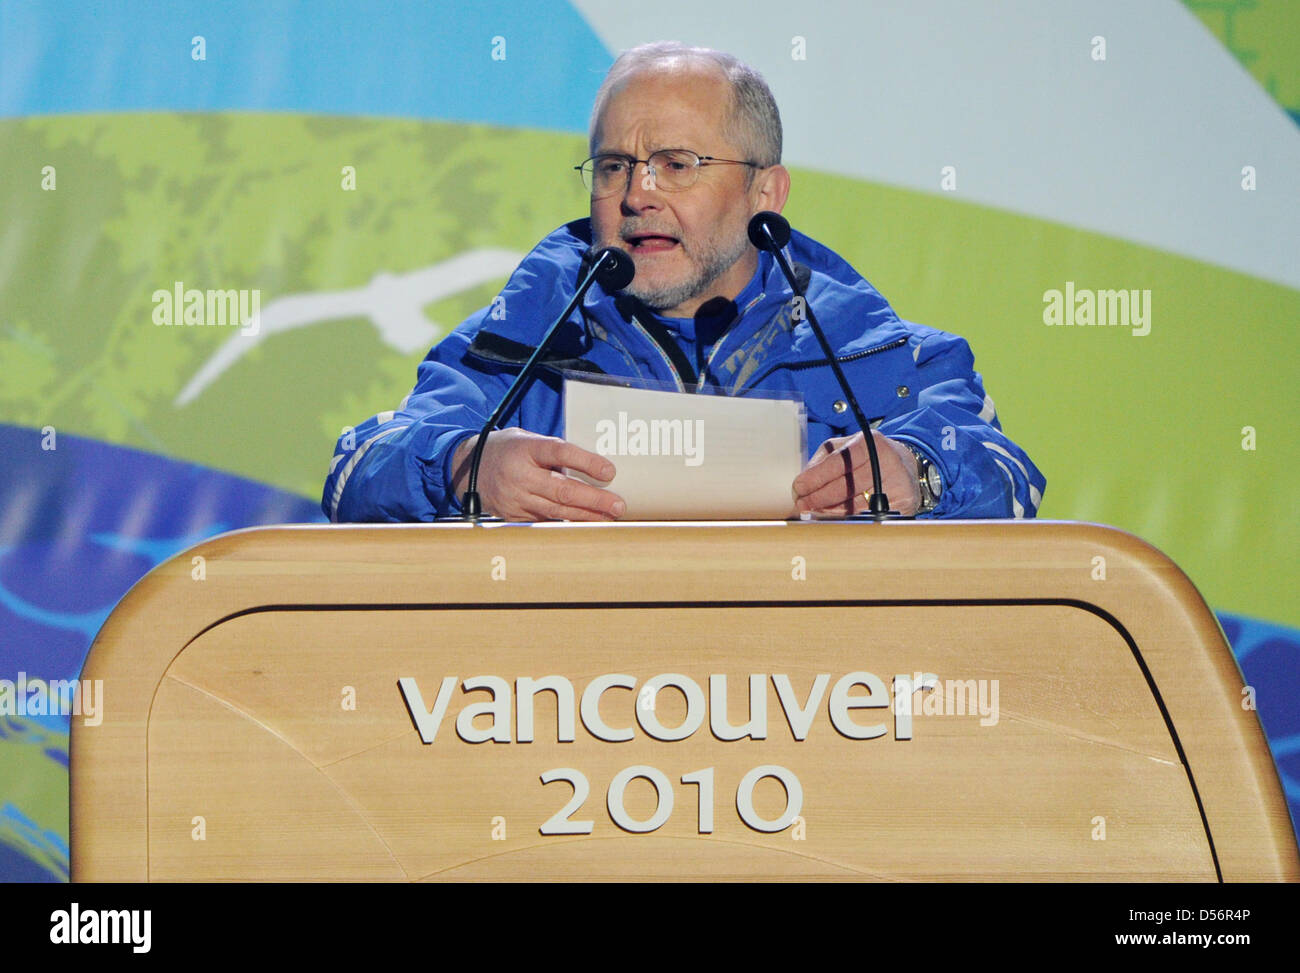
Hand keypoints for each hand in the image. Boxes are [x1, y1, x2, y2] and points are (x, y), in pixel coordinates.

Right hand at [450, 427, 625, 520]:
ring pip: (557, 510)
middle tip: (618, 505)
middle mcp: (520, 475)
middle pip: (562, 489)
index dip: (586, 462)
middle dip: (594, 499)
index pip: (559, 452)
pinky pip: (546, 521)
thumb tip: (593, 465)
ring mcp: (515, 498)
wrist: (467, 468)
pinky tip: (588, 524)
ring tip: (610, 517)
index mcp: (525, 448)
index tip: (610, 471)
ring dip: (587, 516)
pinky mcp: (514, 516)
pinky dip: (569, 522)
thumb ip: (553, 452)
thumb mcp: (527, 439)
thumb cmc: (507, 450)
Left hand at [792, 431, 920, 516]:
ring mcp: (897, 484)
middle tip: (802, 504)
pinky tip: (834, 517)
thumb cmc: (867, 457)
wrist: (905, 465)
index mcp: (870, 443)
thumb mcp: (846, 446)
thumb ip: (824, 459)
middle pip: (847, 486)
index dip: (816, 476)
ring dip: (829, 511)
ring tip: (813, 511)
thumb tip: (804, 480)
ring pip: (856, 505)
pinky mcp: (903, 504)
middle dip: (819, 497)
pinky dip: (847, 519)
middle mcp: (886, 462)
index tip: (799, 487)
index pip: (840, 461)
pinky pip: (868, 517)